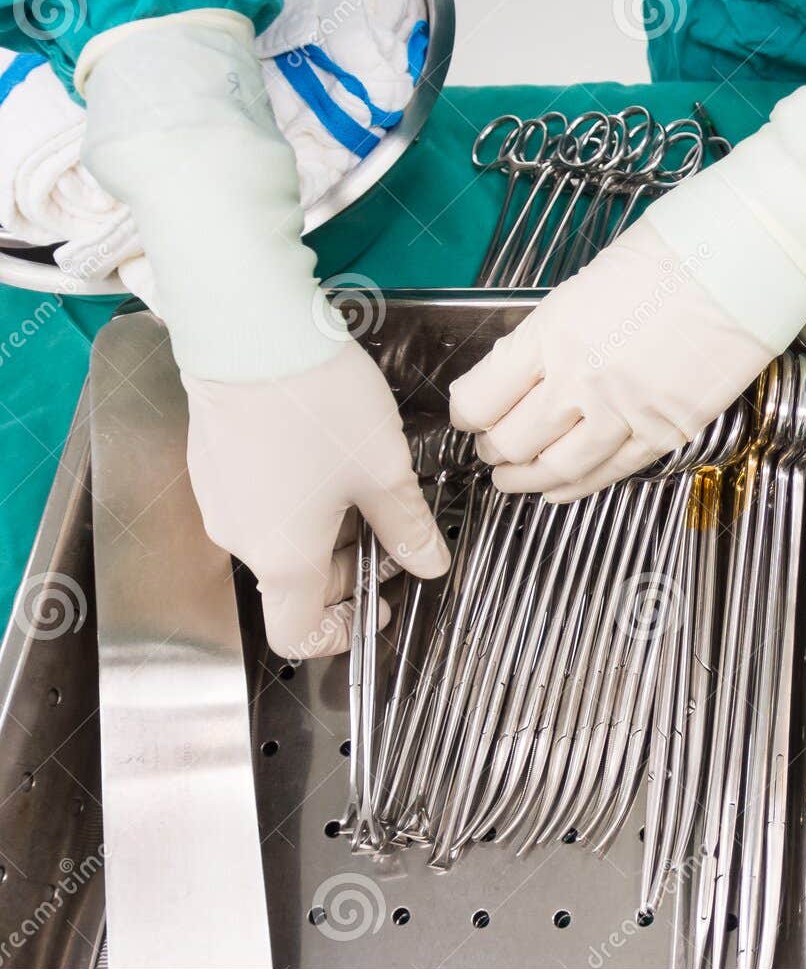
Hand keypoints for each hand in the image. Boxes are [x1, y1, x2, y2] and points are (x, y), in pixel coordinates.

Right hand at [184, 342, 449, 658]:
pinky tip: (330, 456)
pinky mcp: (212, 463)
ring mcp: (219, 499)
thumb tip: (430, 563)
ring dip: (325, 530)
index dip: (340, 634)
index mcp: (283, 558)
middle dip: (348, 567)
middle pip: (294, 583)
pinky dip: (297, 499)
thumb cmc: (317, 405)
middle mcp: (241, 538)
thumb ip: (408, 528)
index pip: (297, 635)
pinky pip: (259, 502)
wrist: (250, 333)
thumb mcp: (385, 473)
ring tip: (367, 483)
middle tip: (392, 530)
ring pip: (278, 539)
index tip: (377, 605)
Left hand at [450, 26, 805, 497]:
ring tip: (517, 478)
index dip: (466, 413)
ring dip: (526, 480)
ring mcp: (624, 412)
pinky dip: (575, 489)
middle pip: (509, 442)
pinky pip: (608, 475)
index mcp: (552, 331)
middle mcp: (579, 379)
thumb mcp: (590, 281)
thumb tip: (533, 365)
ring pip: (554, 471)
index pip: (480, 398)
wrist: (749, 256)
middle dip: (492, 451)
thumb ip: (555, 331)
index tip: (470, 413)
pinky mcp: (667, 432)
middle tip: (491, 448)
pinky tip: (562, 489)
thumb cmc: (678, 249)